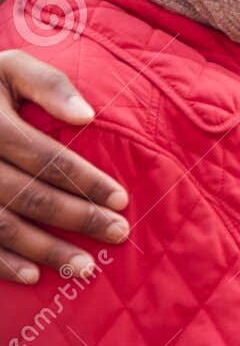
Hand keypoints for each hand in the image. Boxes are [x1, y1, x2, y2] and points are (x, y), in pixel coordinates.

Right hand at [0, 49, 128, 283]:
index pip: (46, 157)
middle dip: (77, 218)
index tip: (121, 200)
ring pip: (1, 225)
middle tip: (117, 233)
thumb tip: (87, 116)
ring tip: (85, 267)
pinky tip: (32, 276)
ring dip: (44, 250)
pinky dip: (1, 264)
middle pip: (28, 195)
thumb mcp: (8, 69)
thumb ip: (48, 84)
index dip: (85, 180)